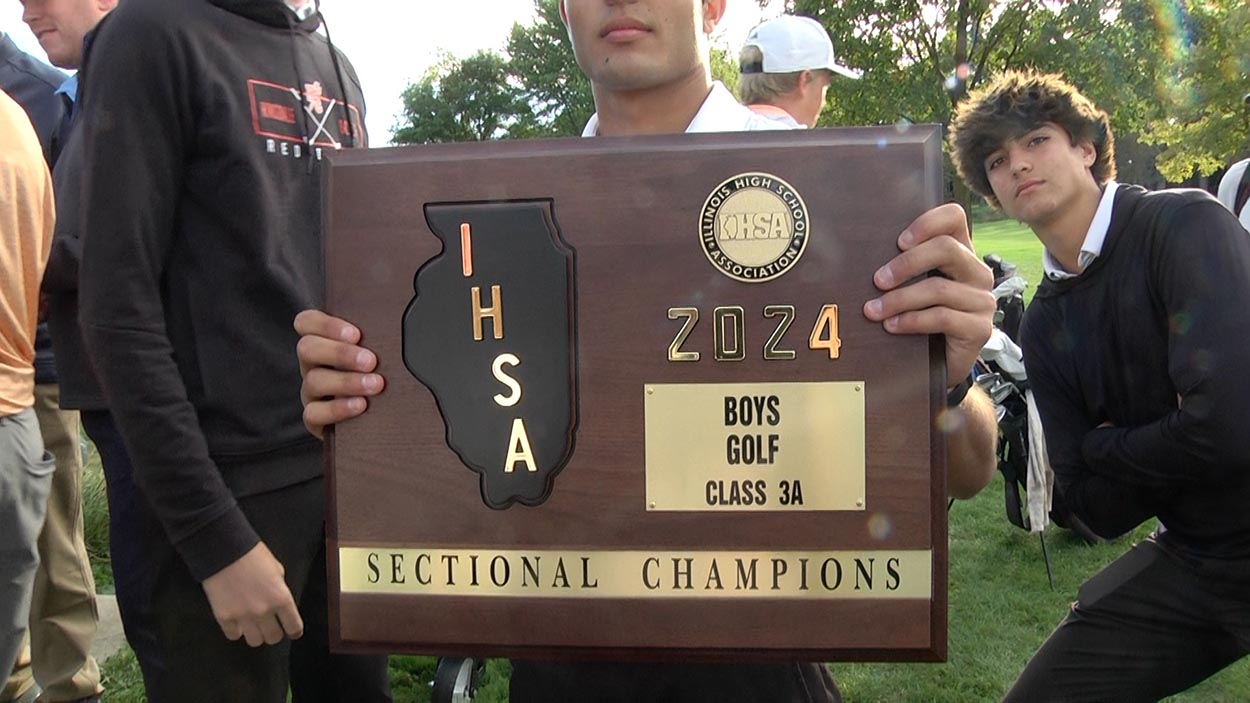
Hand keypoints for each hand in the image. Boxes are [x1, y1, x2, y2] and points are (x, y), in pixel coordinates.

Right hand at [201, 542, 302, 646]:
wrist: (224, 550)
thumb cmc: (253, 555)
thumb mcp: (277, 570)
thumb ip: (280, 590)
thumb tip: (279, 603)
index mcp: (281, 598)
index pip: (294, 626)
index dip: (294, 630)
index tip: (292, 631)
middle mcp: (264, 611)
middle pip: (273, 638)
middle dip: (274, 632)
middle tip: (270, 625)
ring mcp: (243, 616)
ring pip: (255, 641)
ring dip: (256, 634)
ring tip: (253, 625)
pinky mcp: (224, 617)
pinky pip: (233, 636)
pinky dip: (236, 631)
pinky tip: (237, 623)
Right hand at [294, 309, 384, 437]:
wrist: (387, 416)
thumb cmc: (382, 372)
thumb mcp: (379, 348)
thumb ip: (377, 331)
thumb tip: (396, 309)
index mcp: (324, 341)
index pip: (307, 322)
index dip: (326, 324)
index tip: (355, 333)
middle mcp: (313, 365)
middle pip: (307, 348)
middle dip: (340, 353)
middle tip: (371, 361)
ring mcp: (311, 392)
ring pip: (314, 381)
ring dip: (346, 381)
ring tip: (375, 385)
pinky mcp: (315, 419)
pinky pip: (313, 414)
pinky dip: (337, 409)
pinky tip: (361, 405)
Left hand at [863, 203, 994, 383]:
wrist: (941, 364)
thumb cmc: (922, 320)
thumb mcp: (912, 287)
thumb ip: (902, 268)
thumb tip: (861, 255)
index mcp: (961, 253)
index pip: (954, 218)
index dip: (927, 222)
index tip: (899, 241)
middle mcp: (976, 272)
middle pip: (946, 248)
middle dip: (906, 263)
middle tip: (877, 280)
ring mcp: (982, 300)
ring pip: (938, 288)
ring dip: (898, 299)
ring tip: (873, 311)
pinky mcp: (979, 328)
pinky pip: (942, 317)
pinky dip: (911, 321)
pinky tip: (891, 326)